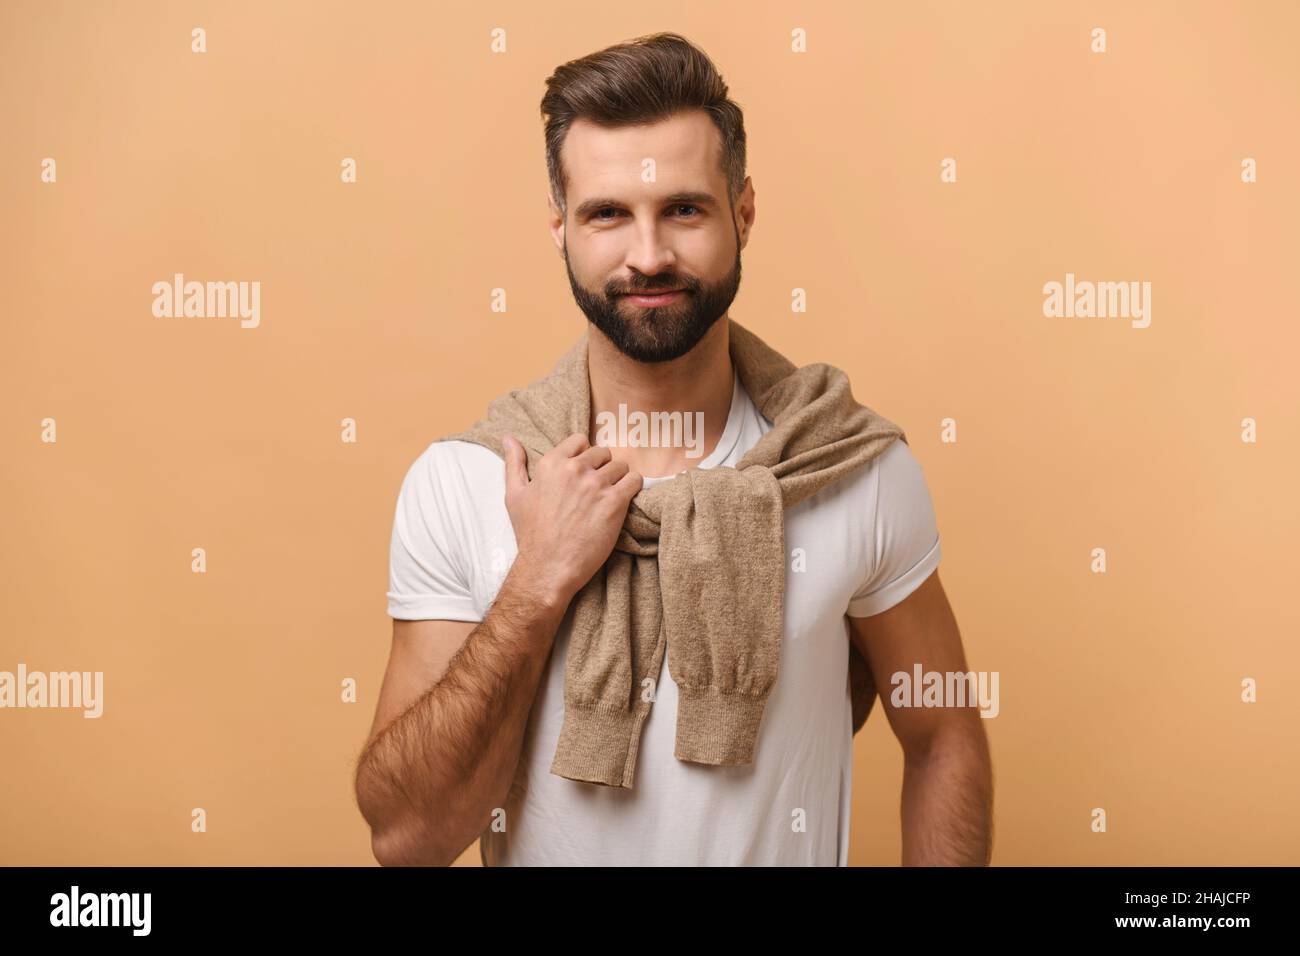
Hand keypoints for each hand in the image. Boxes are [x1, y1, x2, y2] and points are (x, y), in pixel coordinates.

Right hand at [501, 432, 642, 607]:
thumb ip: (513, 463)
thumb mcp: (514, 495)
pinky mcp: (614, 502)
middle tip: (596, 490)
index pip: (580, 440)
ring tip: (608, 498)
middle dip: (602, 468)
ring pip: (620, 466)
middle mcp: (574, 469)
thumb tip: (507, 437)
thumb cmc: (530, 534)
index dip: (584, 455)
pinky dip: (632, 488)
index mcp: (551, 463)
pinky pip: (634, 481)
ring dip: (618, 479)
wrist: (548, 567)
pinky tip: (623, 501)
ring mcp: (596, 484)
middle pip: (603, 452)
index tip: (583, 473)